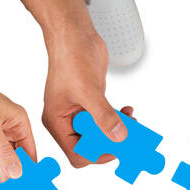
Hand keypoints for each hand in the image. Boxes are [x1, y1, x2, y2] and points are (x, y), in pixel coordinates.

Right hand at [41, 31, 129, 164]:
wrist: (74, 34)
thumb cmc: (70, 56)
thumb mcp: (89, 90)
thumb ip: (103, 116)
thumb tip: (119, 136)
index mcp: (57, 122)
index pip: (77, 154)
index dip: (97, 155)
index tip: (116, 148)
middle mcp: (66, 121)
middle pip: (90, 146)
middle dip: (110, 143)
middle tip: (130, 138)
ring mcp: (79, 113)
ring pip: (100, 134)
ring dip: (117, 131)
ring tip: (132, 123)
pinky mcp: (90, 104)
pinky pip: (106, 120)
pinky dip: (118, 119)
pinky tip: (128, 112)